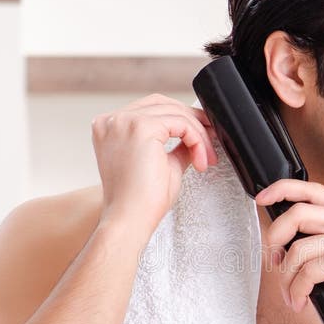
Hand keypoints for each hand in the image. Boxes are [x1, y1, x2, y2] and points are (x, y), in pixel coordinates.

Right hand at [91, 94, 217, 244]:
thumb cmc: (141, 201)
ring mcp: (124, 121)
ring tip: (206, 158)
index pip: (152, 109)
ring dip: (198, 135)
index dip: (181, 120)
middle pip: (163, 104)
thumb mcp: (162, 164)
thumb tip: (195, 136)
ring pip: (175, 113)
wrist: (130, 220)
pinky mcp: (141, 127)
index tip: (202, 137)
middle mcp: (113, 120)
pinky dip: (196, 139)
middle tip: (212, 140)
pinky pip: (180, 123)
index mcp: (111, 127)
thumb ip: (176, 146)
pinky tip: (200, 160)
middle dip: (193, 121)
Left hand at [255, 179, 323, 323]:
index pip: (313, 190)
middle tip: (273, 262)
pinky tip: (301, 302)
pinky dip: (297, 291)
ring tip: (291, 295)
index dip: (283, 189)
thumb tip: (281, 240)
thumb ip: (320, 243)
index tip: (262, 199)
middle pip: (299, 211)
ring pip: (299, 247)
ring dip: (286, 277)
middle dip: (275, 238)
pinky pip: (309, 271)